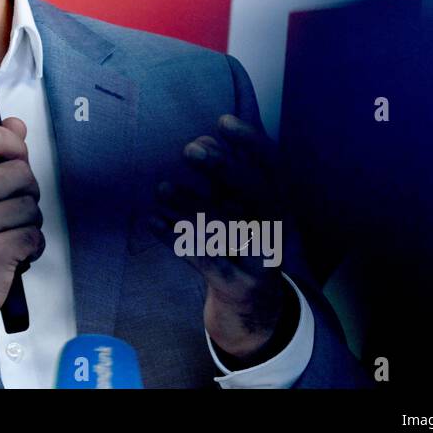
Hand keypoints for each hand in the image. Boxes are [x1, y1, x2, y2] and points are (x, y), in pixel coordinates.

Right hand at [0, 117, 43, 334]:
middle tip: (10, 208)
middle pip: (20, 172)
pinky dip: (32, 246)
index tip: (16, 157)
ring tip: (7, 233)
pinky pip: (34, 235)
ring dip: (29, 222)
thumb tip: (15, 124)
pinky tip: (13, 253)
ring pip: (31, 205)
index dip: (13, 143)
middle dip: (26, 191)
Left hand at [148, 114, 293, 361]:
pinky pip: (206, 261)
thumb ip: (225, 179)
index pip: (275, 169)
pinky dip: (177, 239)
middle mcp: (277, 233)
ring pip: (230, 229)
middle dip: (226, 170)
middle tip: (190, 148)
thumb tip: (201, 138)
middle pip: (259, 197)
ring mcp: (261, 264)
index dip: (253, 144)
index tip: (223, 120)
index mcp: (280, 208)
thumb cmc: (240, 247)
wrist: (254, 312)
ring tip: (161, 187)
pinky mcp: (237, 288)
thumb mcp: (240, 211)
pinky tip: (152, 220)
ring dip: (193, 204)